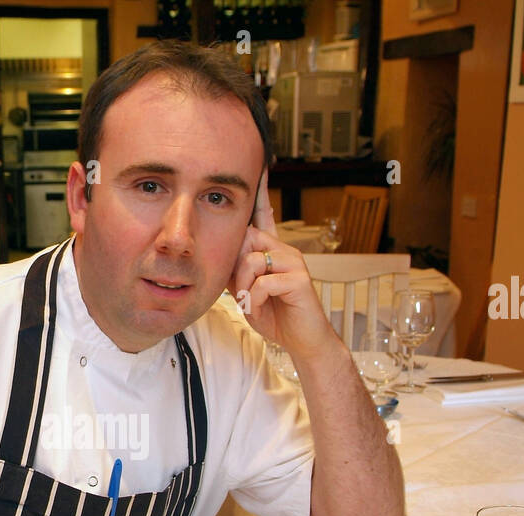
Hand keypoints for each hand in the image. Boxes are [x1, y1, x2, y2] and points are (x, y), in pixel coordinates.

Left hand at [228, 169, 337, 357]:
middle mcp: (286, 250)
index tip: (260, 167)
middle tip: (241, 291)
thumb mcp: (247, 292)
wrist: (302, 340)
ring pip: (252, 260)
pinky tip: (260, 309)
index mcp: (273, 251)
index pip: (265, 217)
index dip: (261, 194)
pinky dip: (255, 300)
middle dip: (236, 268)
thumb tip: (222, 254)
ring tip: (250, 303)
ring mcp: (295, 263)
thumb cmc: (275, 315)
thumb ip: (236, 271)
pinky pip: (263, 283)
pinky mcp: (300, 279)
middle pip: (247, 239)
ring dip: (243, 287)